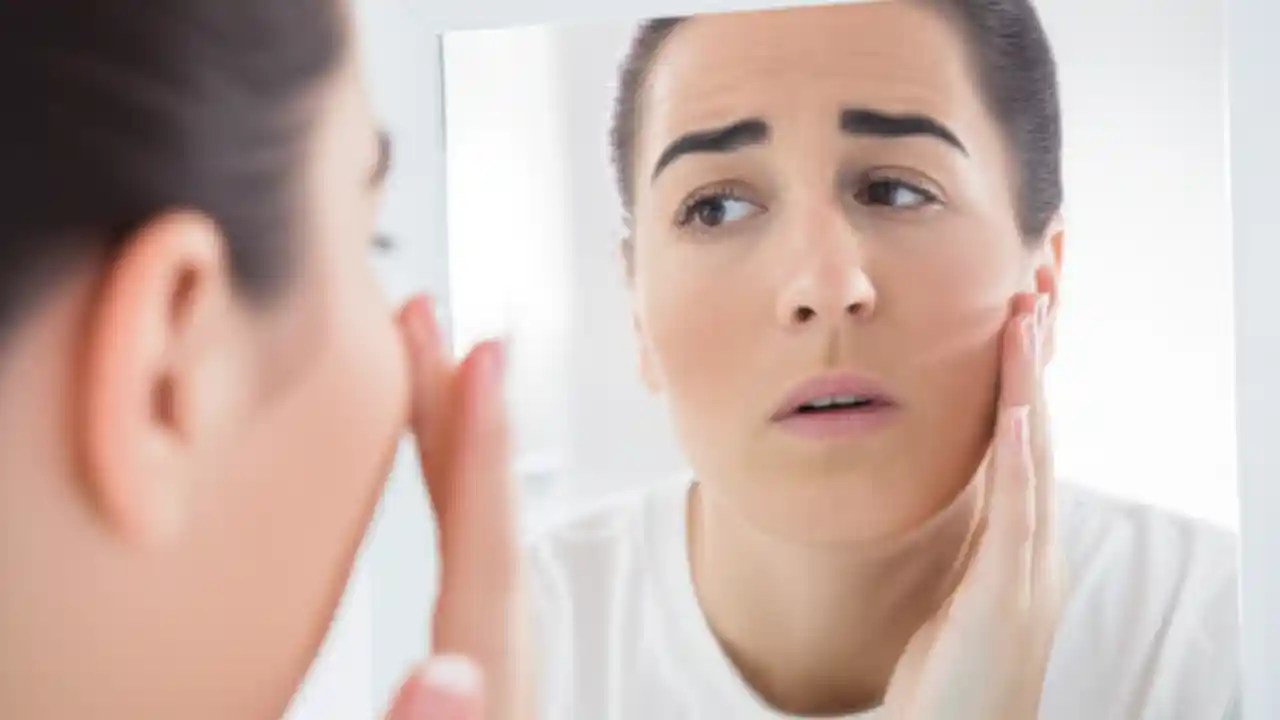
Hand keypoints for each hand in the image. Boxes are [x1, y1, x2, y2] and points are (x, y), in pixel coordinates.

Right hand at [384, 295, 527, 719]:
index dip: (480, 447)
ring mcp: (494, 659)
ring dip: (448, 439)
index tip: (480, 357)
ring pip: (477, 530)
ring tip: (421, 363)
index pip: (486, 548)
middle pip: (485, 517)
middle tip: (425, 316)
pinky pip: (465, 557)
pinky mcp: (476, 671)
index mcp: (494, 681)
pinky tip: (432, 468)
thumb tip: (448, 672)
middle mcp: (504, 658)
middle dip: (455, 410)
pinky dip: (449, 497)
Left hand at [883, 289, 1063, 719]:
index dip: (1022, 376)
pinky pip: (1014, 517)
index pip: (1021, 439)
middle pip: (1036, 432)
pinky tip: (1013, 412)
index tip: (1016, 314)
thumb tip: (958, 495)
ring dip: (1028, 387)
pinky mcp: (1005, 598)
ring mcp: (1026, 572)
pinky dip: (1016, 460)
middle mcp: (1032, 547)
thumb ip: (968, 543)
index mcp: (1016, 541)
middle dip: (1034, 360)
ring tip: (1026, 320)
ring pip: (1032, 459)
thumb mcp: (956, 591)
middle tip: (1033, 287)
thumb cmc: (949, 674)